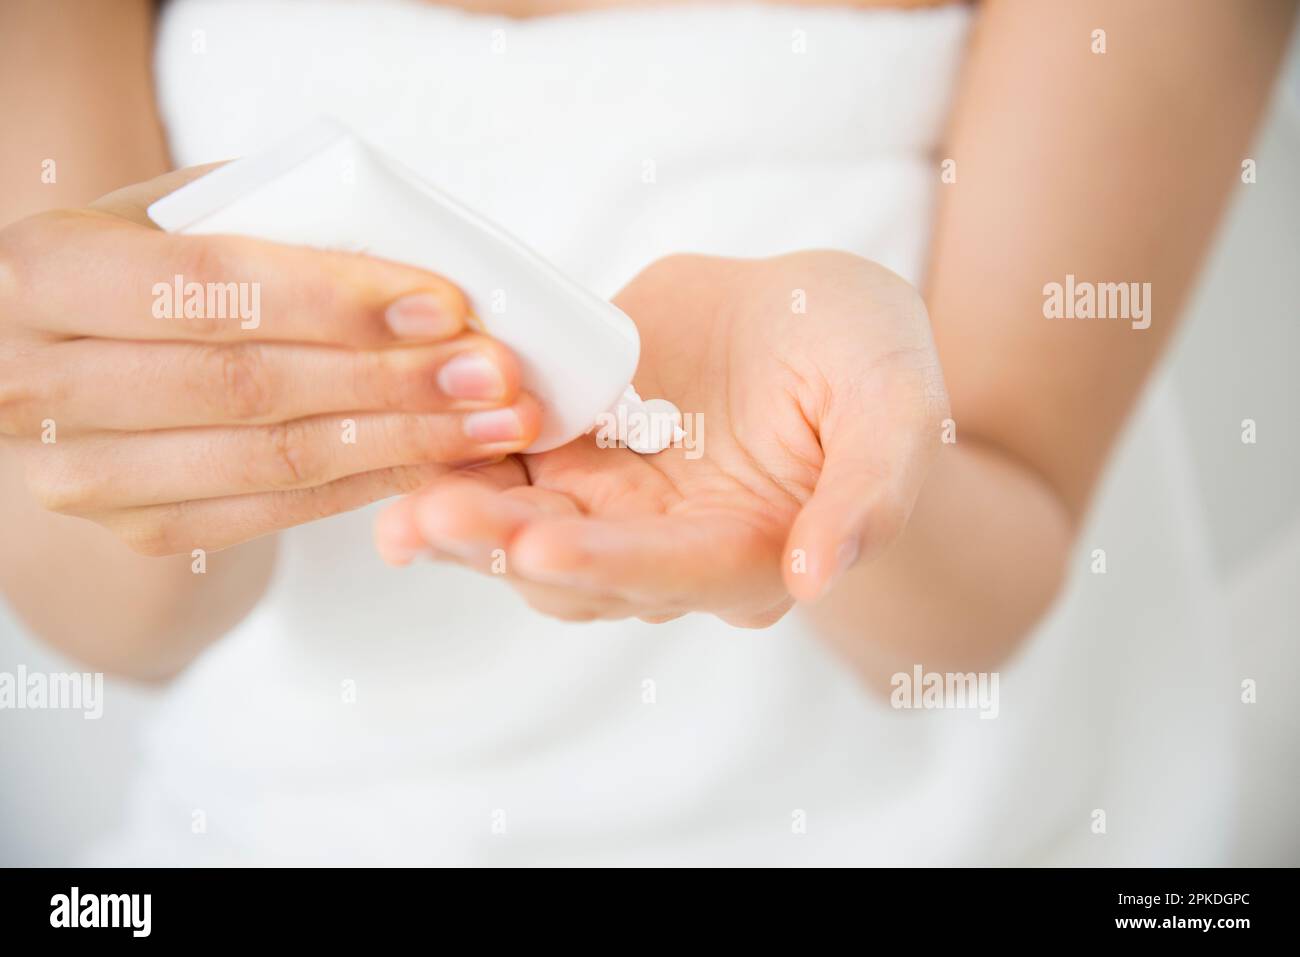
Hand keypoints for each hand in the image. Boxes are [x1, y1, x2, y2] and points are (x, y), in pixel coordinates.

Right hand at [0, 167, 539, 554]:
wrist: (61, 349)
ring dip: (401, 443)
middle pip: (248, 387)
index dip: (334, 301)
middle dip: (390, 381)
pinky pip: (275, 512)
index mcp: (45, 272)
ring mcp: (84, 473)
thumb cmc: (137, 262)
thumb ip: (272, 217)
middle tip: (495, 374)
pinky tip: (442, 460)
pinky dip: (370, 484)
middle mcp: (41, 382)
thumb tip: (417, 258)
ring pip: (270, 463)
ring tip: (494, 425)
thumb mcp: (175, 210)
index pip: (207, 289)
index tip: (445, 305)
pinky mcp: (140, 529)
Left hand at [375, 251, 947, 626]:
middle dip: (503, 551)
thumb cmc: (866, 357)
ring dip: (461, 525)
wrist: (806, 316)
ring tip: (402, 505)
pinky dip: (451, 468)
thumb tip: (819, 576)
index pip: (678, 572)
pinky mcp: (569, 456)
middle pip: (579, 571)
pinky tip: (401, 453)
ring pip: (523, 535)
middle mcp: (668, 548)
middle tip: (433, 523)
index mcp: (751, 551)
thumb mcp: (897, 404)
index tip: (544, 547)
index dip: (612, 564)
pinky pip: (499, 473)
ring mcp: (612, 505)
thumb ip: (873, 491)